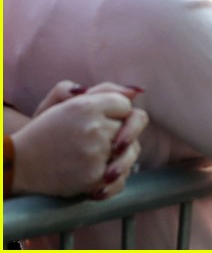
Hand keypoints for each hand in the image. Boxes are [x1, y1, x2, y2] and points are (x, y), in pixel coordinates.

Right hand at [11, 85, 147, 198]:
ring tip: (99, 159)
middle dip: (118, 134)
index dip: (115, 114)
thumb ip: (102, 90)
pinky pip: (121, 178)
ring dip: (119, 157)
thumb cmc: (43, 131)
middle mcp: (93, 128)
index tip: (101, 121)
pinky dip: (114, 180)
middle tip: (99, 141)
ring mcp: (95, 154)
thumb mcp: (62, 100)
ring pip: (130, 153)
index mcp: (86, 106)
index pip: (126, 106)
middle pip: (130, 129)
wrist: (17, 165)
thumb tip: (135, 92)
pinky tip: (99, 176)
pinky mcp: (93, 178)